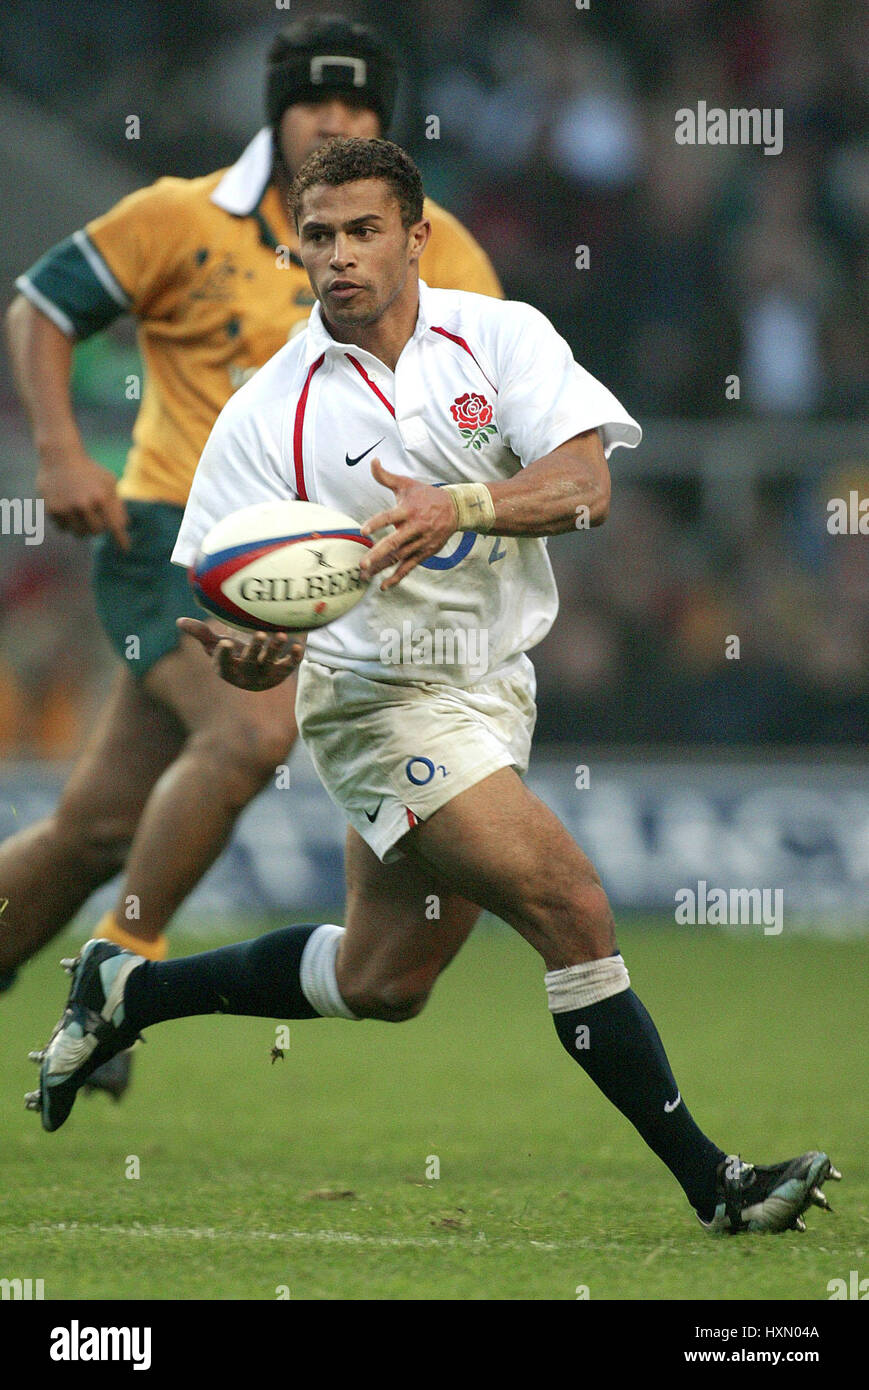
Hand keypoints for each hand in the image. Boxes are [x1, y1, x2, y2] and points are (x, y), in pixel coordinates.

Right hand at [37, 445, 129, 550]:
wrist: (60, 457)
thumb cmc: (89, 471)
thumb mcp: (109, 482)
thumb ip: (117, 504)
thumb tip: (122, 526)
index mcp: (101, 497)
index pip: (114, 525)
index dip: (120, 539)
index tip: (125, 549)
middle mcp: (84, 504)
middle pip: (96, 532)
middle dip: (97, 527)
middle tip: (94, 516)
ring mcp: (66, 508)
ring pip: (78, 533)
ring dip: (81, 527)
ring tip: (79, 512)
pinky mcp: (52, 510)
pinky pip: (63, 529)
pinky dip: (66, 523)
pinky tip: (65, 508)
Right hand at [176, 617, 304, 690]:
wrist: (256, 672)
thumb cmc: (232, 655)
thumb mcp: (215, 645)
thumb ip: (200, 633)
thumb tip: (179, 621)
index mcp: (228, 669)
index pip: (223, 665)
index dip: (224, 656)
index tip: (225, 643)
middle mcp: (246, 675)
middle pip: (250, 663)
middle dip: (254, 650)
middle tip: (258, 634)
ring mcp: (265, 675)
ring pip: (271, 663)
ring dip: (275, 649)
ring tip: (279, 634)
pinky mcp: (281, 673)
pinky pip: (288, 667)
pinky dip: (294, 658)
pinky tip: (299, 646)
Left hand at [360, 458, 457, 589]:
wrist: (456, 509)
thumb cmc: (426, 496)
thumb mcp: (407, 484)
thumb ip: (386, 476)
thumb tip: (373, 461)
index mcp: (408, 510)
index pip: (390, 516)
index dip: (377, 523)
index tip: (363, 531)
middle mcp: (415, 527)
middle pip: (394, 542)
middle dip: (378, 554)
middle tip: (362, 564)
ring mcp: (421, 542)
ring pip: (399, 557)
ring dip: (382, 567)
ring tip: (364, 575)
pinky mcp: (425, 552)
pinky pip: (409, 567)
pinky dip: (397, 577)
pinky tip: (383, 585)